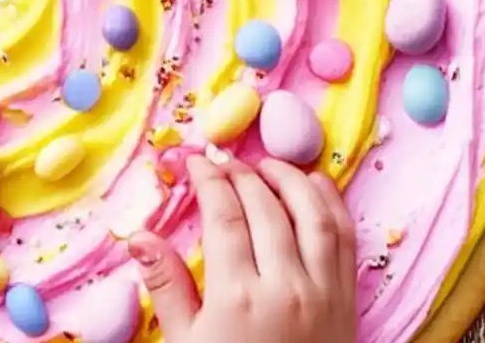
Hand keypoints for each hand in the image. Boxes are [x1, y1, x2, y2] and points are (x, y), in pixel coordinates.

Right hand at [130, 156, 356, 342]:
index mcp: (238, 296)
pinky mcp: (347, 299)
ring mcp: (323, 291)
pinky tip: (314, 187)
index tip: (195, 161)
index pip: (224, 217)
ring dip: (289, 179)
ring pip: (313, 215)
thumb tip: (137, 236)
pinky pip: (345, 238)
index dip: (208, 181)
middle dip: (242, 174)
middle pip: (265, 208)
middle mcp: (286, 287)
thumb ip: (167, 285)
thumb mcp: (186, 342)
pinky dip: (331, 204)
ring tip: (266, 164)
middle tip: (222, 159)